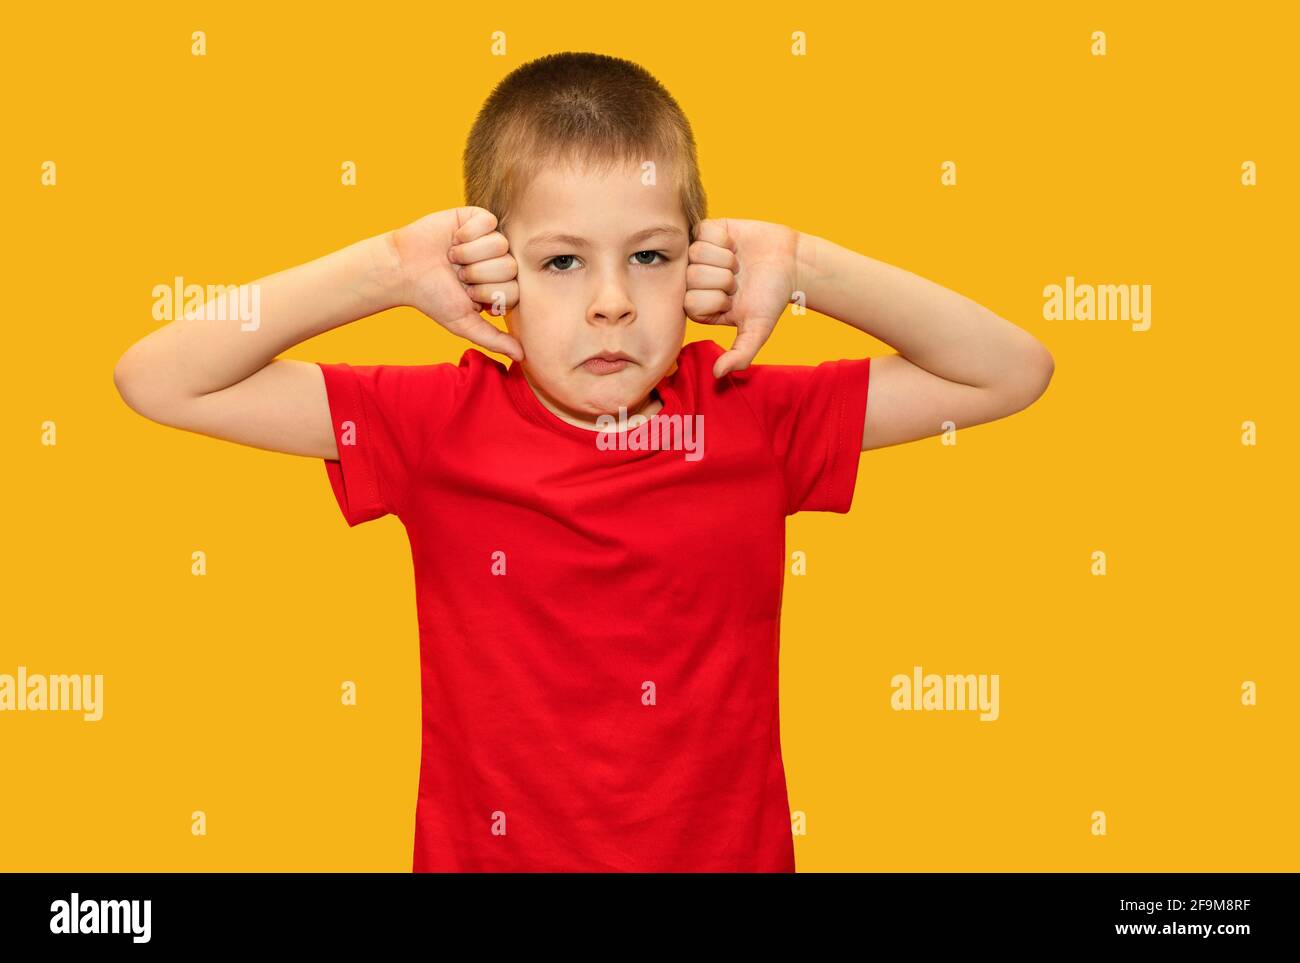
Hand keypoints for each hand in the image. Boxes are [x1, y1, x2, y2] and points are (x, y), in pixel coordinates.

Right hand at [389, 207, 523, 360]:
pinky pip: (489, 223)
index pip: (514, 289)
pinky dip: (466, 234)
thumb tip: (523, 357)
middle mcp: (500, 261)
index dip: (487, 293)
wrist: (403, 269)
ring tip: (453, 257)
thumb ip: (494, 339)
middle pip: (510, 267)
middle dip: (477, 274)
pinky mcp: (478, 218)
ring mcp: (491, 238)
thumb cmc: (433, 297)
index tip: (467, 294)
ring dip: (469, 254)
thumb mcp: (463, 323)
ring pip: (500, 244)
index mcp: (501, 286)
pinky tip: (454, 239)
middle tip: (458, 275)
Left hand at [684, 218, 800, 377]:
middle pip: (691, 276)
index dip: (716, 298)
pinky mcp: (708, 231)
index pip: (690, 300)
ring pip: (695, 252)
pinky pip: (702, 231)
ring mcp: (698, 254)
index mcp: (698, 306)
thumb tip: (718, 374)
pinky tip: (733, 245)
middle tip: (738, 280)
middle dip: (722, 278)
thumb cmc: (772, 298)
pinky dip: (723, 238)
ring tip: (737, 263)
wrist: (790, 263)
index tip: (733, 299)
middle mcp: (693, 281)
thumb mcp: (758, 331)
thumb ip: (740, 355)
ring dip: (725, 258)